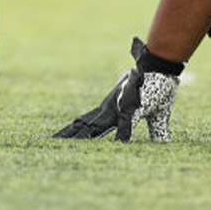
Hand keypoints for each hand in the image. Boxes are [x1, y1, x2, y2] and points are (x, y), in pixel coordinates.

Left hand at [54, 37, 180, 141]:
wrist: (160, 65)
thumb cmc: (155, 86)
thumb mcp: (154, 114)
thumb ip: (156, 130)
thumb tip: (161, 142)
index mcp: (110, 109)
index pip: (88, 123)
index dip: (74, 132)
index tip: (57, 139)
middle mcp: (109, 108)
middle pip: (85, 125)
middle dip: (69, 136)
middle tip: (49, 143)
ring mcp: (119, 107)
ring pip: (97, 126)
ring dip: (82, 138)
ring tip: (64, 146)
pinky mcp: (134, 106)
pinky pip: (128, 122)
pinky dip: (124, 134)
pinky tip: (121, 146)